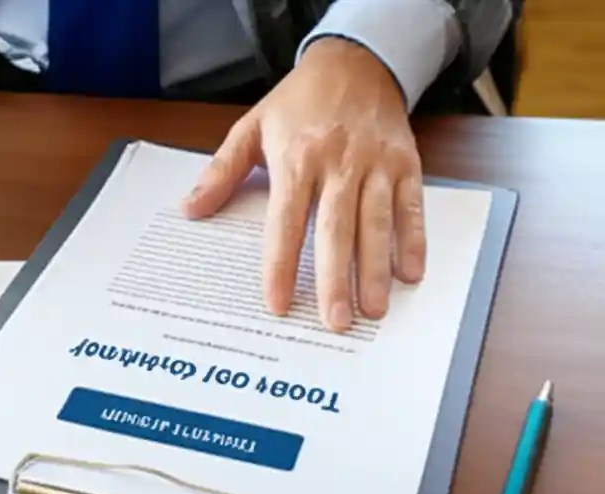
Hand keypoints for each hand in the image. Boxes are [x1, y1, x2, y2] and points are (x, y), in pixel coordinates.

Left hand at [181, 37, 425, 331]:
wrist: (355, 61)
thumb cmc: (299, 101)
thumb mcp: (252, 127)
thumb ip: (222, 171)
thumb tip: (190, 209)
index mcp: (296, 159)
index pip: (286, 222)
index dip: (281, 264)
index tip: (278, 303)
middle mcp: (338, 164)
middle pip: (336, 230)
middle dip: (336, 279)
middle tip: (334, 322)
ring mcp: (375, 164)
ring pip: (377, 223)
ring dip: (376, 269)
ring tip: (372, 311)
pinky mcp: (405, 163)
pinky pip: (411, 206)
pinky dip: (414, 240)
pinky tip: (410, 274)